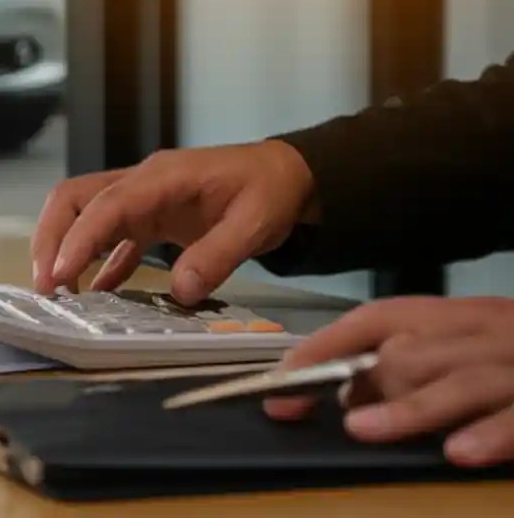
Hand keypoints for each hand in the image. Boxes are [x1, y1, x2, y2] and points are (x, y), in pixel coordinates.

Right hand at [31, 140, 317, 304]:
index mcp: (163, 177)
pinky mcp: (150, 217)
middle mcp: (142, 183)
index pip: (107, 204)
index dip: (79, 238)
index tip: (59, 273)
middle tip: (44, 284)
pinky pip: (112, 239)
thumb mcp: (255, 223)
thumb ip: (217, 255)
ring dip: (65, 249)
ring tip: (57, 292)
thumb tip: (180, 292)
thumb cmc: (271, 190)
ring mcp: (142, 199)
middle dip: (51, 238)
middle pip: (75, 199)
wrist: (288, 175)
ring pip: (84, 216)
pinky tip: (94, 293)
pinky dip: (97, 264)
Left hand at [265, 296, 513, 467]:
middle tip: (332, 419)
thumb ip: (406, 370)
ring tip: (363, 431)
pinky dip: (493, 433)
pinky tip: (460, 454)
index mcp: (449, 316)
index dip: (320, 352)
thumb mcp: (460, 349)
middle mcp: (483, 330)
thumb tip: (343, 400)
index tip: (278, 392)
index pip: (371, 323)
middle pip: (412, 351)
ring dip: (410, 409)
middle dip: (366, 385)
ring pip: (460, 381)